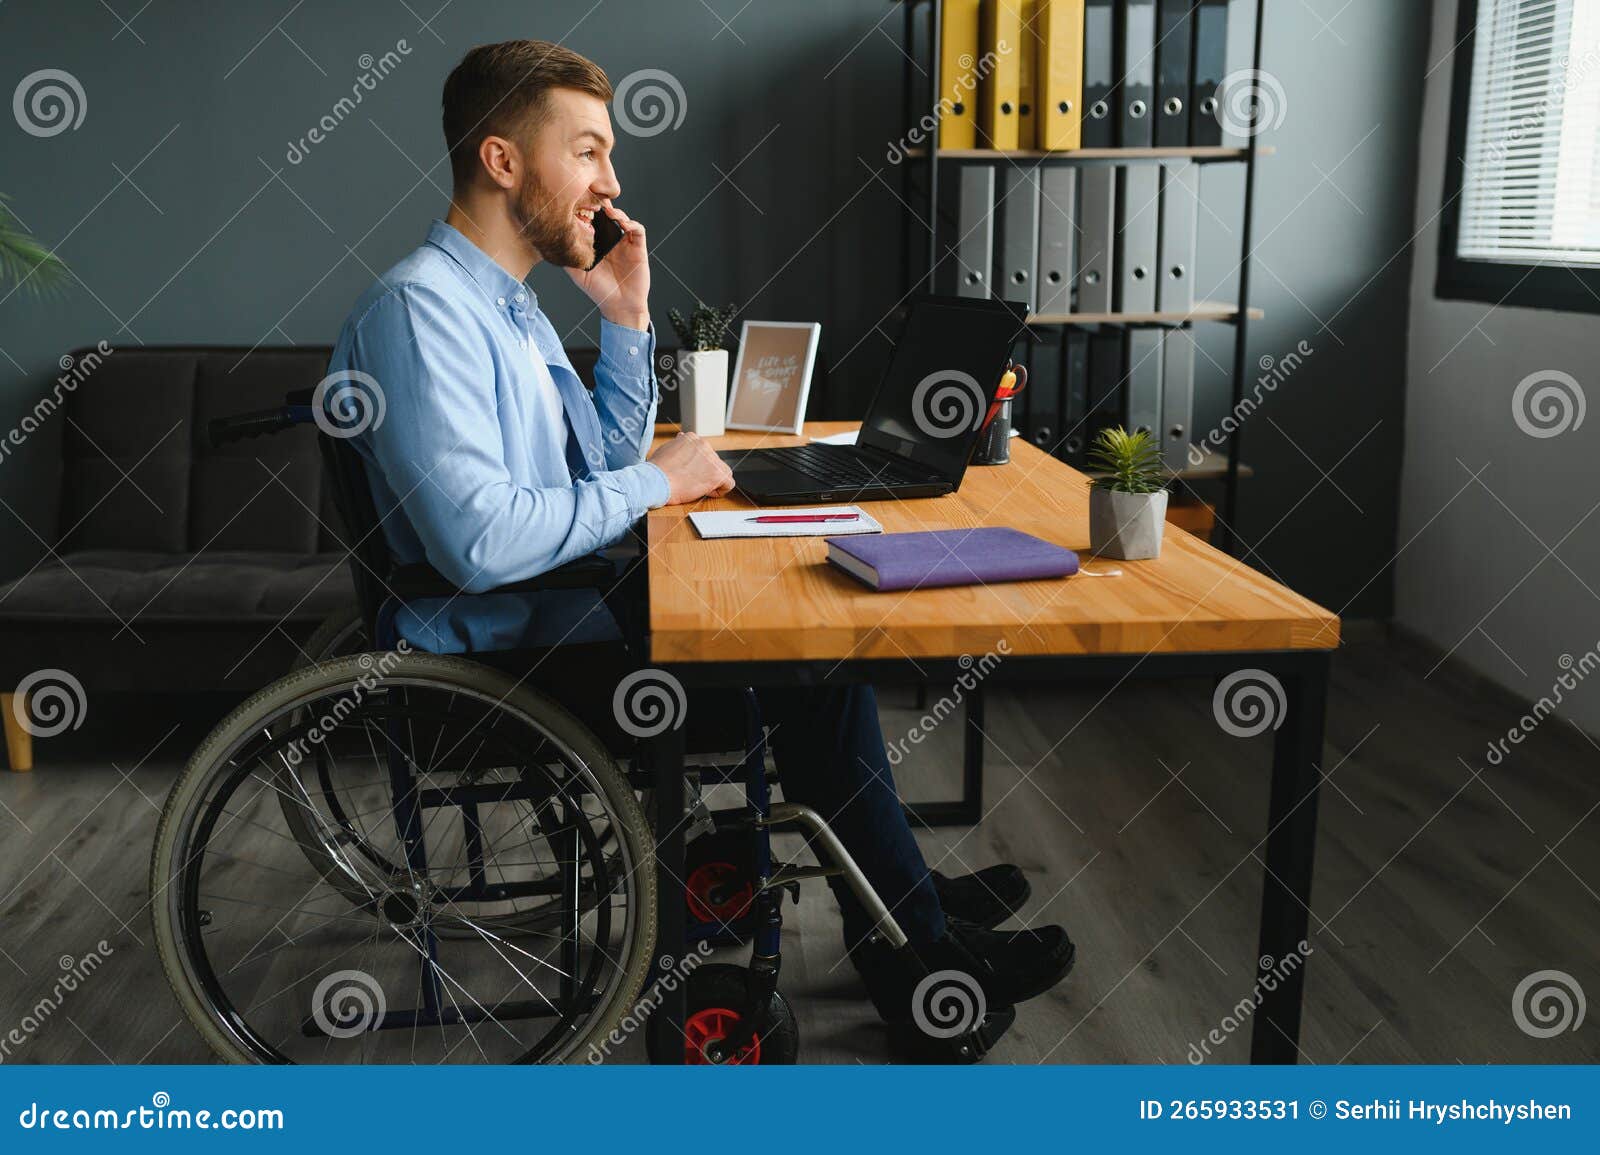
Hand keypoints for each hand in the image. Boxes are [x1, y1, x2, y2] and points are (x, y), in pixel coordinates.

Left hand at [565, 203, 649, 330]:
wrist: (619, 305)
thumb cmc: (599, 290)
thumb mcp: (577, 273)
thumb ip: (567, 257)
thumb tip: (550, 243)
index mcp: (597, 242)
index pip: (593, 220)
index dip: (588, 210)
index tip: (580, 204)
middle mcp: (611, 239)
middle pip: (608, 215)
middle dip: (602, 205)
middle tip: (594, 200)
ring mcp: (625, 242)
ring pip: (622, 218)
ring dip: (616, 212)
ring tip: (608, 212)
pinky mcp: (638, 247)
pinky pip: (638, 230)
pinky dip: (631, 224)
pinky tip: (622, 224)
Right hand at [647, 431, 734, 503]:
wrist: (656, 481)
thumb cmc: (657, 470)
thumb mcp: (666, 450)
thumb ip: (678, 446)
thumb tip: (681, 439)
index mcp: (691, 438)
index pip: (703, 452)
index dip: (696, 465)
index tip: (687, 472)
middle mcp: (704, 444)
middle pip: (713, 462)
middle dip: (704, 472)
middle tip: (690, 481)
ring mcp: (712, 458)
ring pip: (722, 471)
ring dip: (712, 480)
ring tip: (696, 486)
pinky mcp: (717, 473)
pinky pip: (728, 483)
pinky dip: (720, 490)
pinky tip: (706, 492)